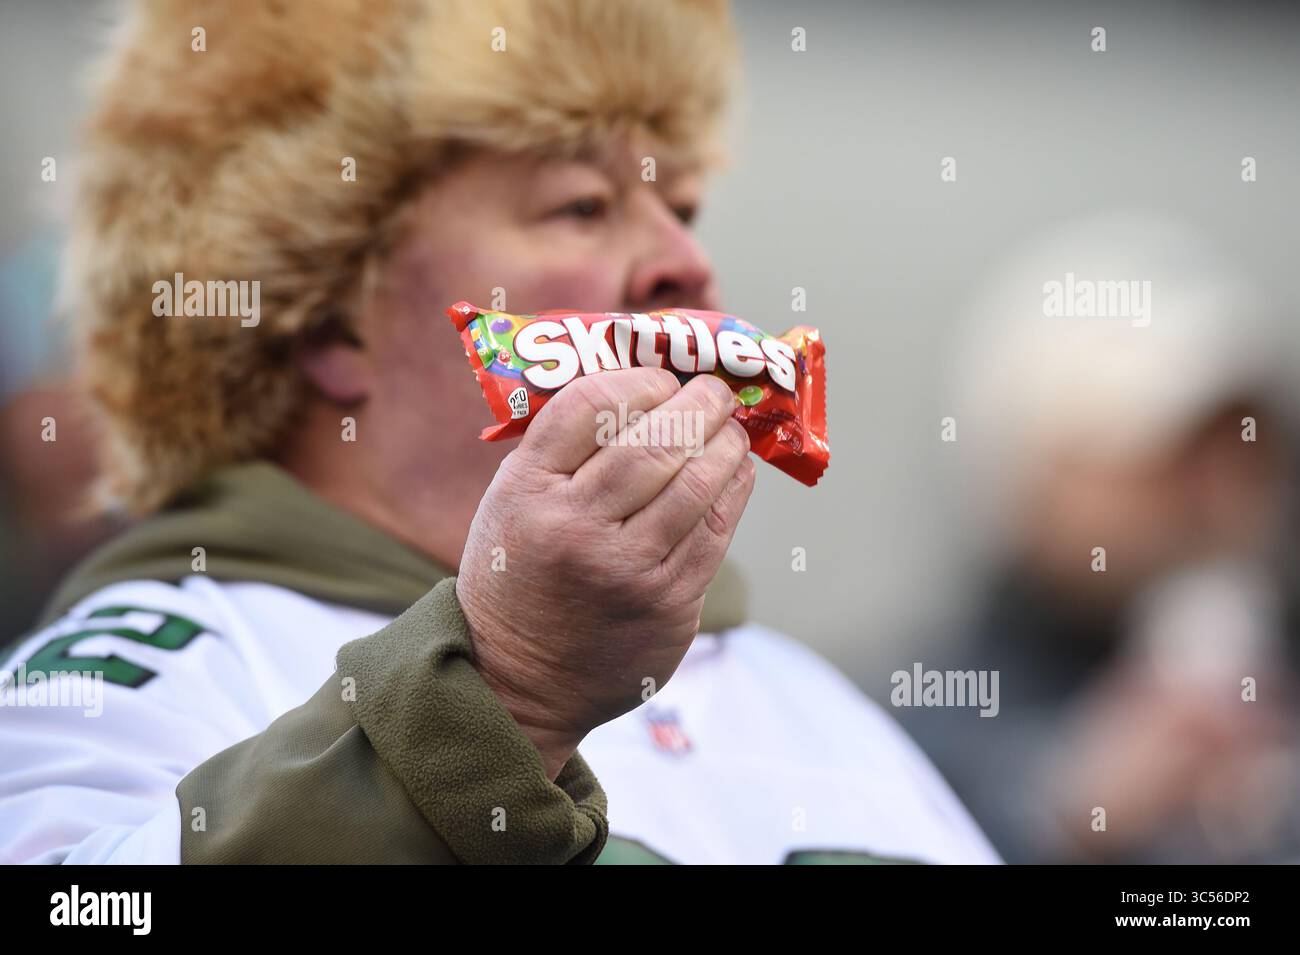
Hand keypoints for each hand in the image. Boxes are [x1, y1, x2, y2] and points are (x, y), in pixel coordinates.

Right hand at [457, 368, 754, 777]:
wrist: (518, 682)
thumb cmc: (518, 576)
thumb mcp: (509, 502)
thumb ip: (561, 450)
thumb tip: (643, 389)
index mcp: (526, 490)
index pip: (592, 405)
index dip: (639, 380)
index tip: (660, 379)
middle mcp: (575, 527)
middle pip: (655, 440)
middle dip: (699, 403)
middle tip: (715, 390)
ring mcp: (626, 569)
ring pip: (697, 482)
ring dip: (726, 442)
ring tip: (732, 428)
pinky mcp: (668, 603)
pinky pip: (716, 530)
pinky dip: (734, 489)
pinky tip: (735, 471)